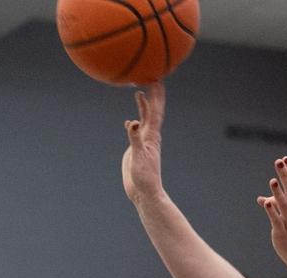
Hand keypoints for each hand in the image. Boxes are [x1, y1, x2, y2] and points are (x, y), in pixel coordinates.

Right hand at [122, 82, 166, 206]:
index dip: (156, 96)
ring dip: (143, 106)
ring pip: (144, 120)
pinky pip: (135, 132)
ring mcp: (143, 142)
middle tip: (153, 78)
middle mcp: (149, 137)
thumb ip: (135, 139)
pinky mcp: (137, 149)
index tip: (156, 80)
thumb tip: (132, 122)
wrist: (145, 192)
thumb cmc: (144, 177)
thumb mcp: (138, 157)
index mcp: (151, 136)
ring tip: (140, 92)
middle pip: (152, 111)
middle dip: (153, 95)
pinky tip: (130, 121)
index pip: (155, 112)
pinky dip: (133, 123)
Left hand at [258, 157, 286, 267]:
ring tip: (272, 180)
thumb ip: (277, 205)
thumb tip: (261, 199)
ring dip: (278, 193)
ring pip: (285, 205)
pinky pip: (277, 221)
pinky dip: (271, 212)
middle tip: (279, 162)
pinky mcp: (282, 233)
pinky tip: (264, 202)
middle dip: (286, 176)